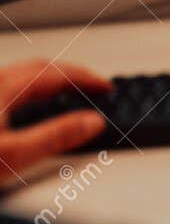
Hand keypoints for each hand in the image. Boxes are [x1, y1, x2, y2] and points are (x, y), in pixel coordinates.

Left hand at [0, 60, 109, 185]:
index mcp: (4, 87)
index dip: (87, 79)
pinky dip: (28, 90)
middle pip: (39, 68)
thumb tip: (93, 122)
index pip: (56, 74)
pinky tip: (25, 107)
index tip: (106, 88)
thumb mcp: (12, 155)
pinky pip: (8, 86)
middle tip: (92, 86)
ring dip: (48, 80)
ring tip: (66, 91)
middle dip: (71, 74)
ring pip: (21, 75)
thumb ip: (55, 137)